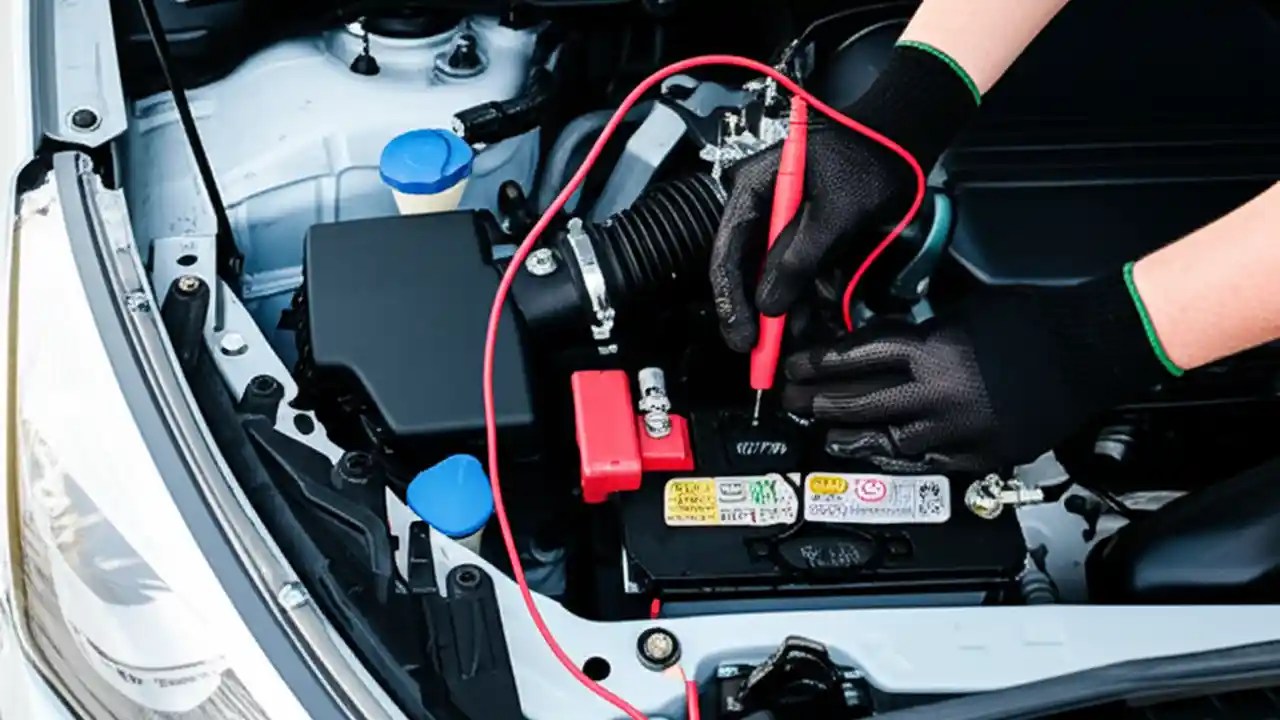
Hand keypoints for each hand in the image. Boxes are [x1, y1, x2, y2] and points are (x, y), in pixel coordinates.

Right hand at [709, 43, 980, 352]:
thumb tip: (769, 306)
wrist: (903, 136)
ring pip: (774, 276)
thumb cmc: (867, 159)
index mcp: (753, 192)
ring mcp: (784, 222)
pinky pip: (800, 272)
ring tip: (794, 344)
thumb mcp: (834, 214)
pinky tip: (814, 322)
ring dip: (785, 311)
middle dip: (756, 313)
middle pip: (746, 270)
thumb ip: (798, 261)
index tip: (742, 338)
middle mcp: (762, 209)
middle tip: (760, 354)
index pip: (727, 253)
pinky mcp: (808, 234)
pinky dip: (806, 298)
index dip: (731, 300)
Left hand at [782, 275, 1174, 473]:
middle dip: (820, 402)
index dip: (820, 364)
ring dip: (851, 436)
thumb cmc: (1034, 320)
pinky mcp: (985, 455)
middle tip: (795, 401)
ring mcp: (964, 431)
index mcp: (935, 350)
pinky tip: (878, 453)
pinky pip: (929, 463)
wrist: (1093, 350)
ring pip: (889, 440)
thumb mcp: (965, 305)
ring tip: (826, 433)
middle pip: (862, 403)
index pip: (858, 358)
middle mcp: (944, 395)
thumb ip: (920, 324)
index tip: (795, 366)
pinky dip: (899, 457)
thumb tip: (878, 334)